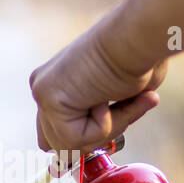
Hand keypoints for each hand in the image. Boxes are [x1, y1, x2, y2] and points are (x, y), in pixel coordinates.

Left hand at [29, 12, 166, 152]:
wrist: (139, 37)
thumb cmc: (141, 59)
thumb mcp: (123, 98)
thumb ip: (107, 119)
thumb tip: (99, 143)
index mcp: (56, 82)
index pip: (54, 132)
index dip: (81, 141)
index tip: (105, 132)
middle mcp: (43, 86)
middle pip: (54, 144)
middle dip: (91, 140)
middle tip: (120, 111)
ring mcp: (42, 91)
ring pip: (69, 145)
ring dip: (104, 131)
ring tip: (118, 97)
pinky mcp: (48, 98)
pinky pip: (76, 139)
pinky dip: (103, 126)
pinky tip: (106, 96)